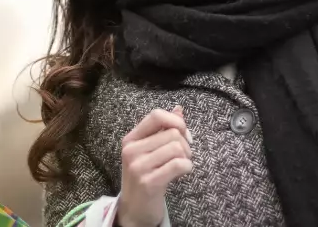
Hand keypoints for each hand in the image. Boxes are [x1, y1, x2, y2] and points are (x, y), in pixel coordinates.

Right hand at [117, 106, 192, 226]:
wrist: (135, 210)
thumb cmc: (145, 177)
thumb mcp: (150, 151)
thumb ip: (163, 130)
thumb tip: (179, 109)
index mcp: (131, 139)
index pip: (156, 115)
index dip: (176, 121)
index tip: (183, 133)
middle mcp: (131, 150)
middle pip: (172, 133)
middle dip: (185, 144)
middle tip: (182, 157)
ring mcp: (138, 166)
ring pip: (177, 147)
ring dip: (187, 157)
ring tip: (180, 166)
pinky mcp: (149, 182)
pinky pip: (179, 164)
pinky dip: (186, 168)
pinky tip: (180, 174)